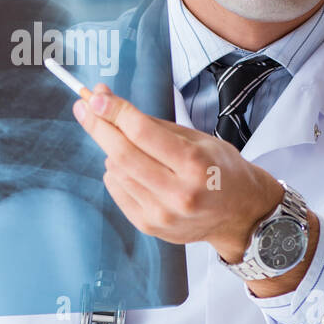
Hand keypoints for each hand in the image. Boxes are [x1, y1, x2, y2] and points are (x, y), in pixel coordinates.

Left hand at [71, 83, 286, 260]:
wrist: (240, 214)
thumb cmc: (220, 169)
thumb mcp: (198, 139)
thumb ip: (152, 124)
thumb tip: (107, 103)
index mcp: (195, 165)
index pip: (143, 133)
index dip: (115, 111)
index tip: (96, 97)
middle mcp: (178, 193)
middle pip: (123, 153)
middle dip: (99, 126)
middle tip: (84, 106)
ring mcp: (162, 214)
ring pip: (116, 171)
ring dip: (112, 150)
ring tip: (127, 142)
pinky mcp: (150, 226)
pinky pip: (117, 190)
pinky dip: (116, 172)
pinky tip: (130, 167)